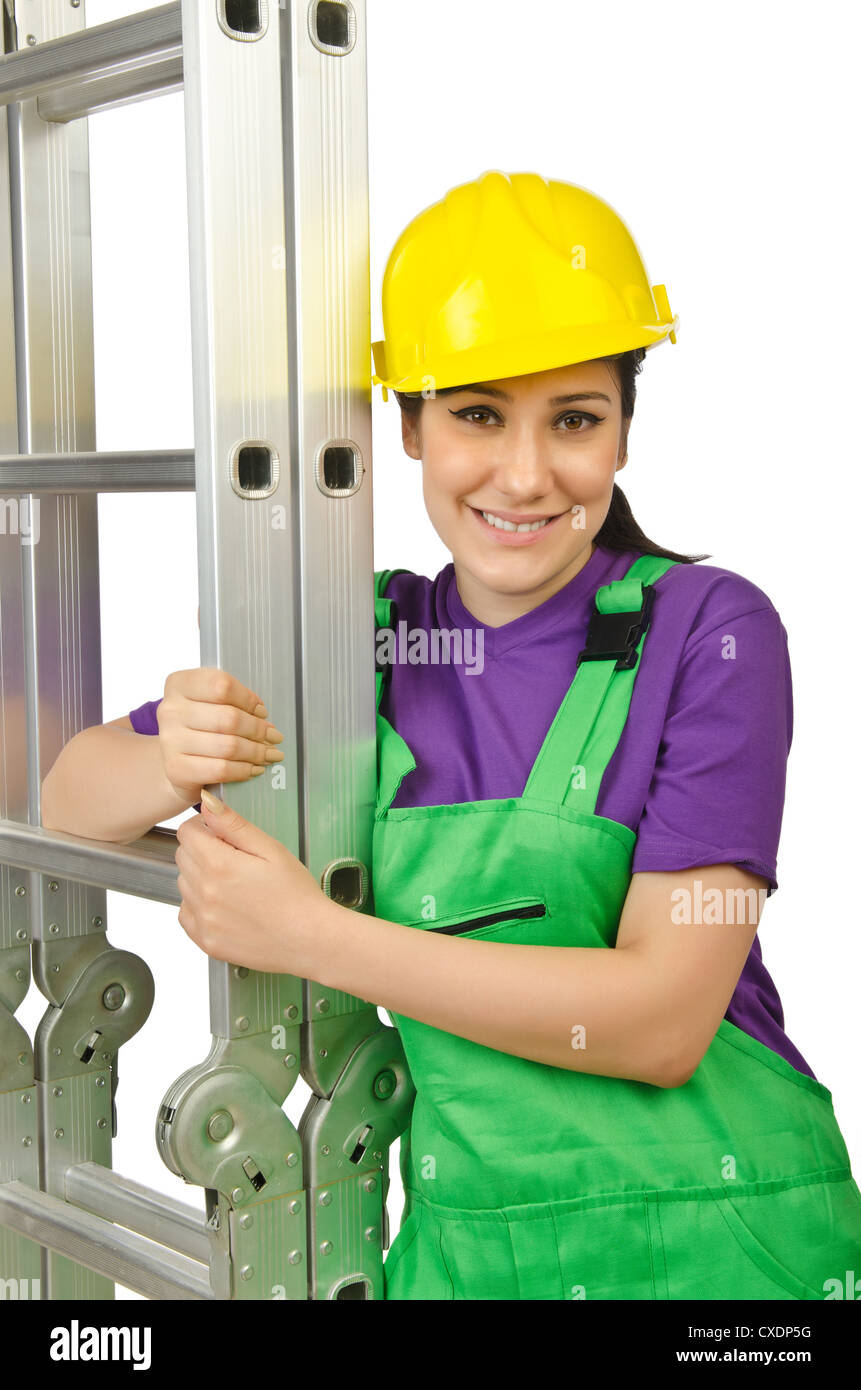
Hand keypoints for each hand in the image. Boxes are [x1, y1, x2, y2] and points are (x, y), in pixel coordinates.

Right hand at [157, 667, 284, 803]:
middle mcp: (170, 710)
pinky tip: (254, 768)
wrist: (175, 763)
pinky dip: (243, 770)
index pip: (221, 685)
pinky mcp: (177, 769)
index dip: (248, 699)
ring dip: (256, 752)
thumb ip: (232, 703)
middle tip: (274, 737)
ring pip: (228, 746)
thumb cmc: (199, 729)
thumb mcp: (209, 705)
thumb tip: (262, 717)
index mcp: (179, 684)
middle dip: (258, 730)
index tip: (262, 712)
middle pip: (229, 718)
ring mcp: (171, 741)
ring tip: (269, 754)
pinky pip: (221, 769)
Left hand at [175, 790, 335, 976]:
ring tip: (234, 885)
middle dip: (202, 850)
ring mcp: (203, 920)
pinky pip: (186, 914)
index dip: (203, 827)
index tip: (220, 833)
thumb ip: (234, 825)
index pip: (186, 832)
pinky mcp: (206, 941)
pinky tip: (225, 905)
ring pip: (183, 884)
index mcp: (219, 865)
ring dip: (200, 878)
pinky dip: (198, 906)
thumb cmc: (296, 895)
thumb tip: (207, 803)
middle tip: (234, 859)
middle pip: (183, 856)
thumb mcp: (271, 850)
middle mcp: (204, 893)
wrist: (309, 940)